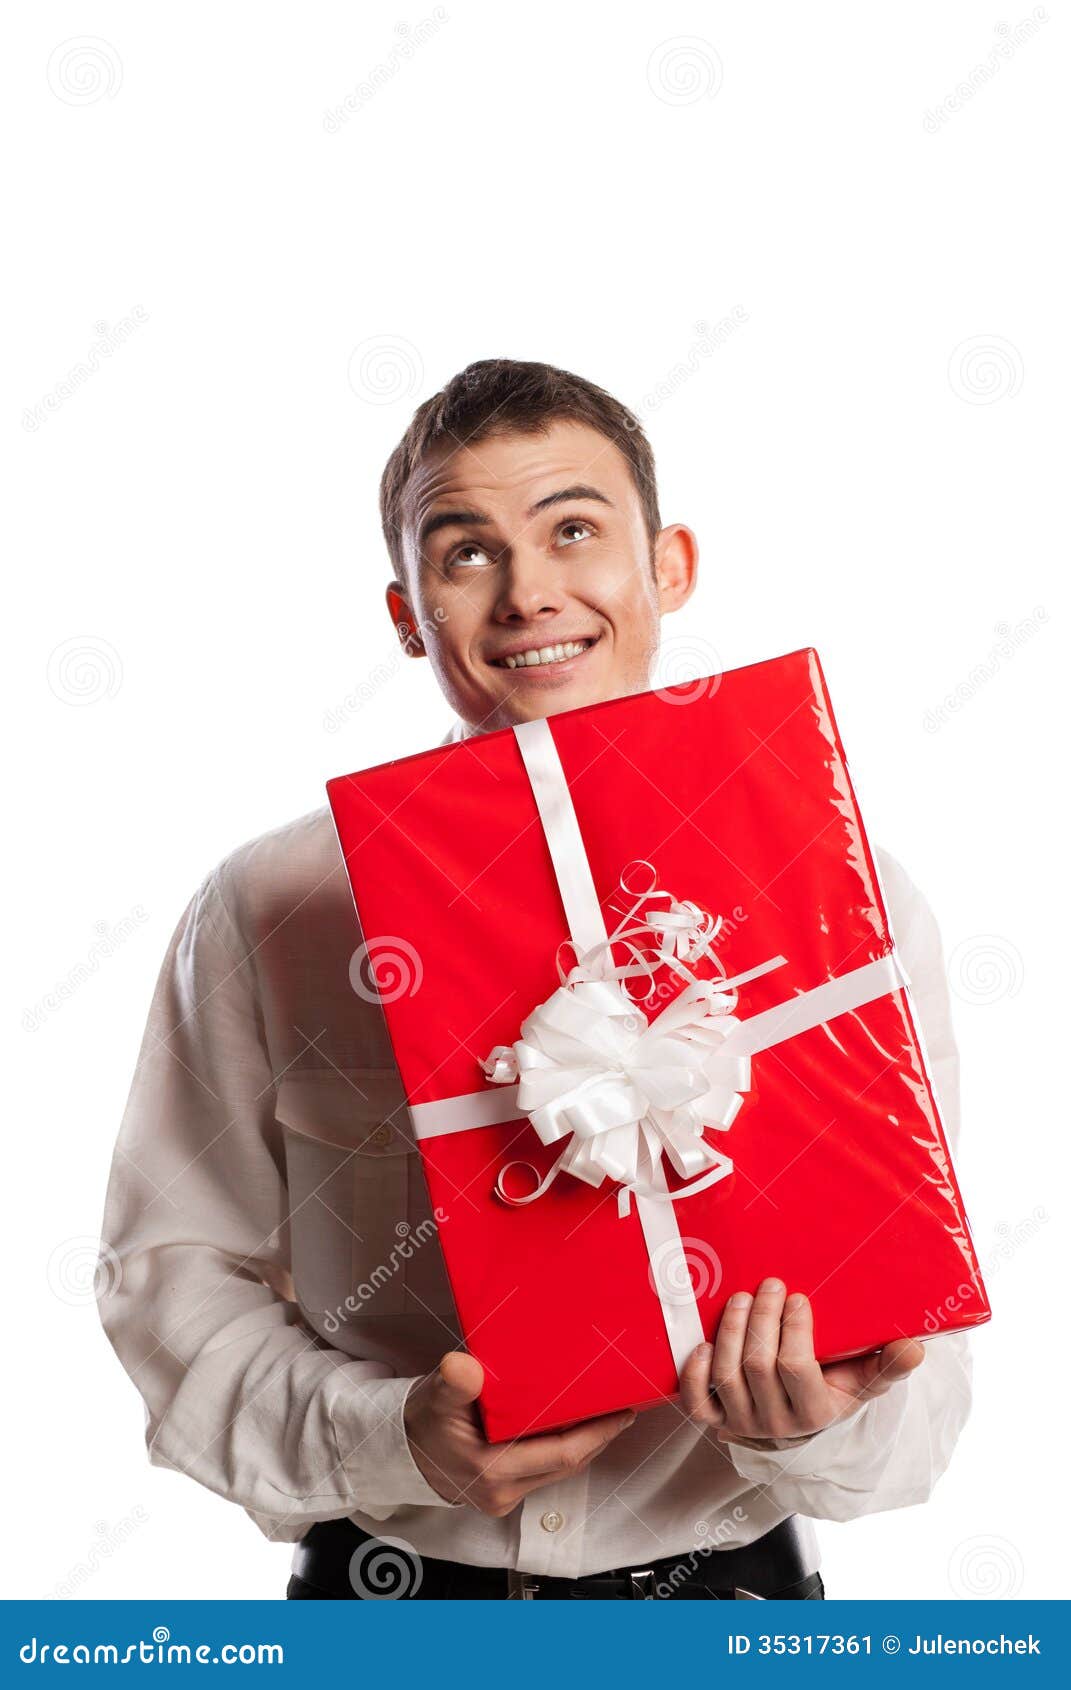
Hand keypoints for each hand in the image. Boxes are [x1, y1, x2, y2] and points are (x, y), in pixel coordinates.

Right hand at [403, 1350, 636, 1515]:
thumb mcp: (435, 1395)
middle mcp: (503, 1490)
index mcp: (491, 1469)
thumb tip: (463, 1366)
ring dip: (586, 1443)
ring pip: (559, 1470)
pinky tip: (576, 1426)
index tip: (623, 1409)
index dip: (597, 1433)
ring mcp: (504, 1497)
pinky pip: (545, 1472)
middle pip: (568, 1465)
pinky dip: (565, 1449)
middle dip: (600, 1436)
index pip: (561, 1454)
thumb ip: (454, 1383)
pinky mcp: (504, 1495)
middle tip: (626, 1404)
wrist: (399, 1449)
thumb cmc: (422, 1418)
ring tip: (609, 1412)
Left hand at [680, 1278, 924, 1448]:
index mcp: (816, 1413)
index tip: (797, 1298)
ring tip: (741, 1298)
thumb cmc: (835, 1389)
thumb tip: (916, 1348)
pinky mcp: (719, 1418)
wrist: (803, 1422)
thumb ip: (890, 1366)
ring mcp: (743, 1422)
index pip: (796, 1368)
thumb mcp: (865, 1381)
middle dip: (762, 1319)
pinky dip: (695, 1373)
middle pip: (758, 1366)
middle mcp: (776, 1423)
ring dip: (731, 1330)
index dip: (793, 1330)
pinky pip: (698, 1402)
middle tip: (770, 1285)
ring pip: (728, 1375)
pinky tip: (702, 1343)